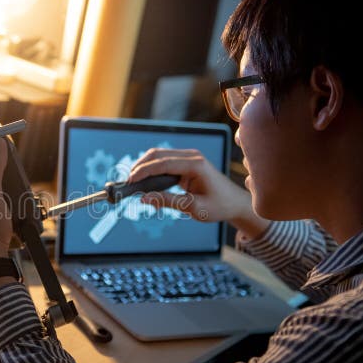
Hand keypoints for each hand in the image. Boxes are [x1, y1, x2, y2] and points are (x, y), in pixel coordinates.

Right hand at [128, 148, 268, 238]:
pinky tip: (145, 182)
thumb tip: (144, 198)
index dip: (144, 171)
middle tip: (128, 182)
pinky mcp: (186, 163)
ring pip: (158, 156)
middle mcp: (192, 156)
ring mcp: (189, 158)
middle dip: (140, 167)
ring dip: (144, 167)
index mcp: (195, 165)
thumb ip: (167, 201)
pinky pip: (164, 162)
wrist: (234, 203)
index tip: (130, 181)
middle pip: (157, 154)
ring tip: (133, 183)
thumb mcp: (193, 207)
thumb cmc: (218, 206)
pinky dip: (152, 170)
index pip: (162, 163)